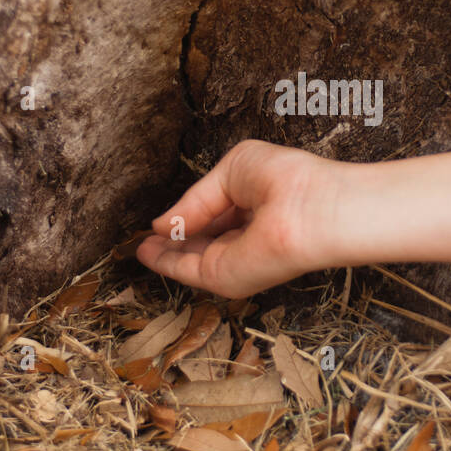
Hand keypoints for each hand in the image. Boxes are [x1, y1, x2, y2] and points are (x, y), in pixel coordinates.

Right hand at [136, 139, 340, 297]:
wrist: (309, 208)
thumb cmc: (286, 179)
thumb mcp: (231, 171)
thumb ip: (195, 201)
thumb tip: (163, 224)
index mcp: (256, 206)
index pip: (218, 215)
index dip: (190, 215)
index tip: (167, 216)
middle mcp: (247, 236)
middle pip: (205, 242)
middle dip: (175, 240)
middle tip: (148, 238)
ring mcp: (237, 260)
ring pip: (193, 260)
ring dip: (165, 255)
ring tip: (140, 247)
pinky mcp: (227, 278)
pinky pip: (189, 272)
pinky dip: (166, 265)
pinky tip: (147, 253)